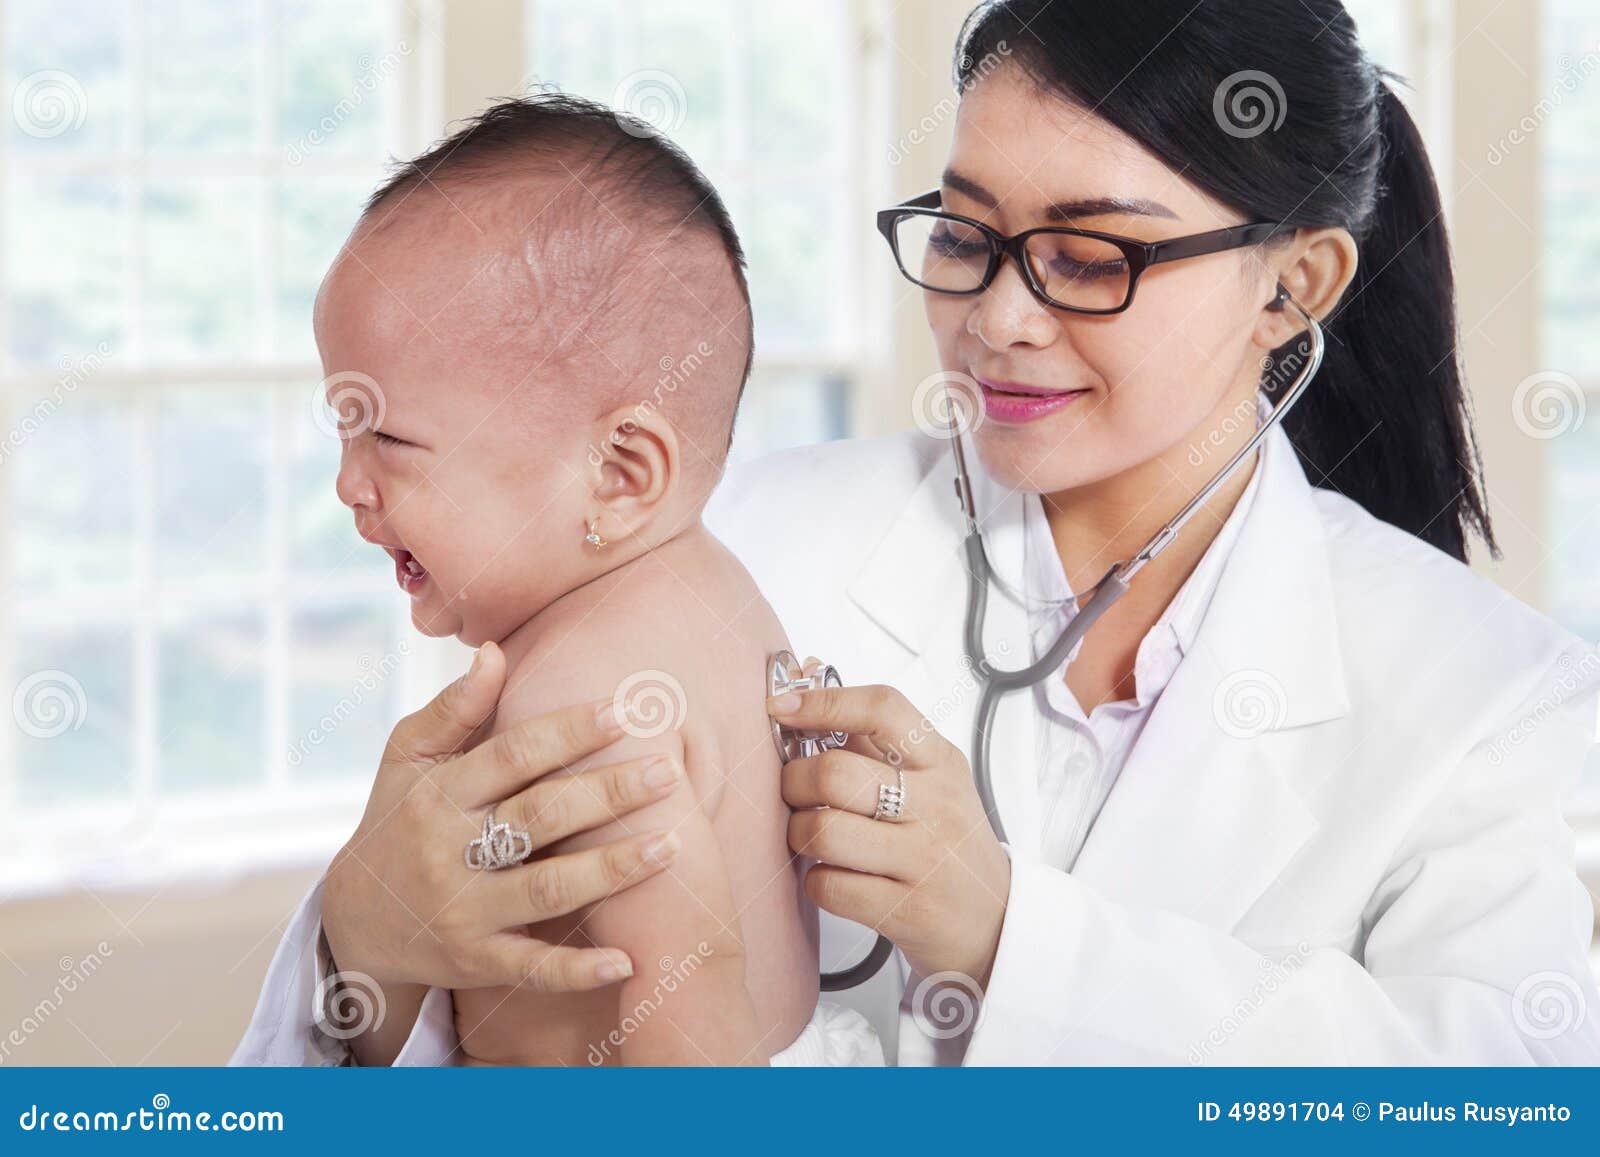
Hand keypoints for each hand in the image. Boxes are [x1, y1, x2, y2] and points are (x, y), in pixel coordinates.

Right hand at [322, 641, 686, 995]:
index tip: (625, 711)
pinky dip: (577, 969)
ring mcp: (462, 910)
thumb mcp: (408, 759)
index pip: (512, 755)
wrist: (356, 918)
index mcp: (438, 794)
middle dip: (608, 793)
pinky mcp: (475, 961)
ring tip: (672, 845)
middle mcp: (448, 852)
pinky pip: (531, 967)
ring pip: (546, 889)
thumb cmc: (399, 818)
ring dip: (612, 869)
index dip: (569, 732)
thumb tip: (494, 652)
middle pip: (540, 817)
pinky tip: (627, 960)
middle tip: (669, 771)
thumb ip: (455, 709)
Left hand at [767, 683, 1010, 987]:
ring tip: (810, 835)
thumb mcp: (932, 782)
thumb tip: (805, 690)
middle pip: (835, 774)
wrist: (997, 921)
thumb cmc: (948, 842)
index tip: (783, 708)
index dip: (823, 703)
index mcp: (941, 762)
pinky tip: (832, 875)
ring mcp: (924, 860)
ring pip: (823, 831)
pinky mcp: (906, 910)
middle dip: (793, 781)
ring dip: (798, 833)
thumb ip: (873, 743)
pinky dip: (815, 879)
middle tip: (793, 792)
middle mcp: (937, 806)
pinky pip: (827, 886)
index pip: (882, 710)